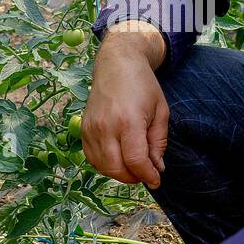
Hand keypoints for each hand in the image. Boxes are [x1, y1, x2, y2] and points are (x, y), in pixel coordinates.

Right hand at [82, 22, 167, 187]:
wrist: (116, 63)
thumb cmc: (143, 85)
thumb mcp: (160, 111)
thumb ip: (158, 142)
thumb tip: (156, 168)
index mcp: (128, 121)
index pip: (135, 161)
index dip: (147, 176)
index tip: (156, 180)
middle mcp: (105, 127)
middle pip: (116, 169)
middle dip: (133, 178)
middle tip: (145, 173)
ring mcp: (91, 128)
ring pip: (102, 166)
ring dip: (119, 173)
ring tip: (133, 166)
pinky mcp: (83, 128)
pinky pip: (91, 157)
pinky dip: (105, 164)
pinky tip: (118, 158)